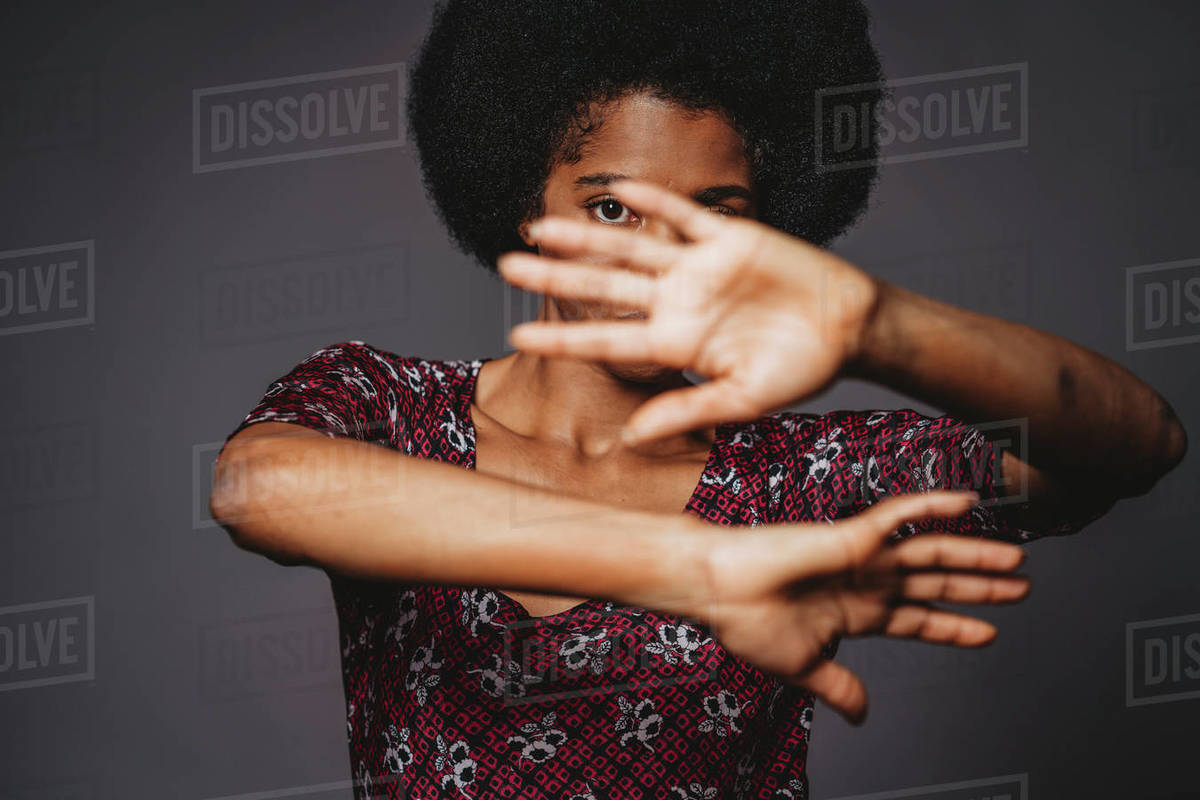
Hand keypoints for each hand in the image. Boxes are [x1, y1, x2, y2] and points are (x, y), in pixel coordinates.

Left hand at [496, 178, 879, 444]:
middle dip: (556, 275)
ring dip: (587, 235)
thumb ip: (687, 411)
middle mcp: (677, 302)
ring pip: (632, 248)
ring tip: (540, 225)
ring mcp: (699, 268)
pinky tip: (621, 188)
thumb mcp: (742, 399)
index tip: (519, 333)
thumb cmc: (797, 370)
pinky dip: (657, 202)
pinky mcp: (730, 238)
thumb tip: (632, 439)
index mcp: (675, 343)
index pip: (608, 338)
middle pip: (604, 285)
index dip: (564, 334)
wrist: (848, 328)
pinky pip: (687, 215)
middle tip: (505, 264)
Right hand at [686, 490, 1027, 724]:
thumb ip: (838, 686)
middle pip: (936, 584)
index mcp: (856, 613)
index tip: (990, 633)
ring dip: (975, 555)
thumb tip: (863, 715)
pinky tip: (968, 501)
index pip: (919, 620)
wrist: (715, 590)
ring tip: (1017, 558)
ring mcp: (863, 557)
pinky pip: (901, 516)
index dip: (955, 627)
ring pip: (932, 552)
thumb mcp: (801, 668)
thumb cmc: (745, 623)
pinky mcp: (852, 535)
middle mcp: (866, 582)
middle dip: (980, 588)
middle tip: (1022, 587)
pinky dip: (934, 506)